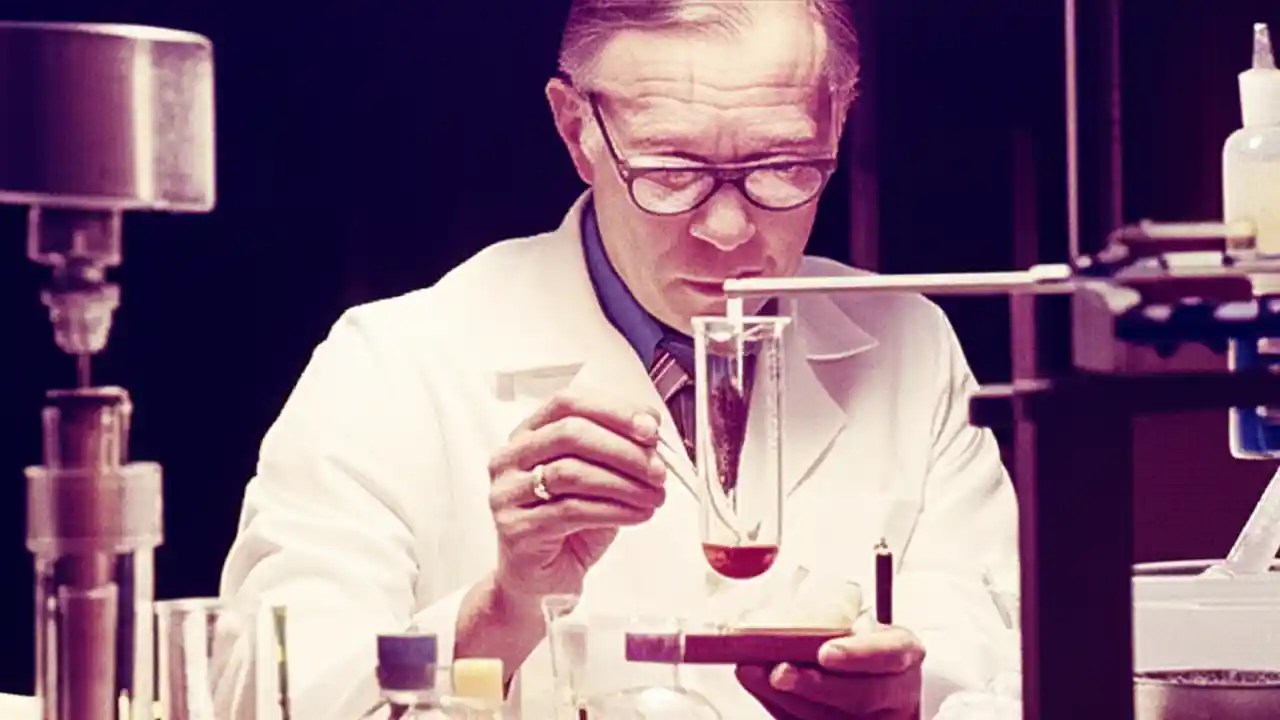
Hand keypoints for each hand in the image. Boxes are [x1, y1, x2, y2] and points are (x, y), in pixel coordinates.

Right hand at [487, 390, 666, 602]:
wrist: (542, 580)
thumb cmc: (569, 526)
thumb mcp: (596, 481)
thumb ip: (615, 455)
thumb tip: (650, 436)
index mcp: (527, 435)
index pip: (568, 403)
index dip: (613, 411)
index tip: (650, 429)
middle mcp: (509, 459)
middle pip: (570, 434)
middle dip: (623, 450)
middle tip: (657, 470)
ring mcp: (507, 493)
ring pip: (571, 473)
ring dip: (623, 483)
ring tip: (654, 496)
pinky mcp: (516, 528)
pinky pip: (572, 511)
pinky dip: (615, 510)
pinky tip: (638, 514)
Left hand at [736, 627, 924, 719]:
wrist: (877, 677)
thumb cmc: (860, 643)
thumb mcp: (858, 623)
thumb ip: (830, 619)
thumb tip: (780, 613)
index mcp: (903, 653)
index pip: (889, 654)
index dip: (857, 654)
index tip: (825, 651)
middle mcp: (896, 693)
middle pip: (860, 695)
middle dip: (814, 685)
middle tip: (779, 671)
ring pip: (831, 719)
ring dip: (786, 698)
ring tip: (755, 674)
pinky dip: (779, 707)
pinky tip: (758, 685)